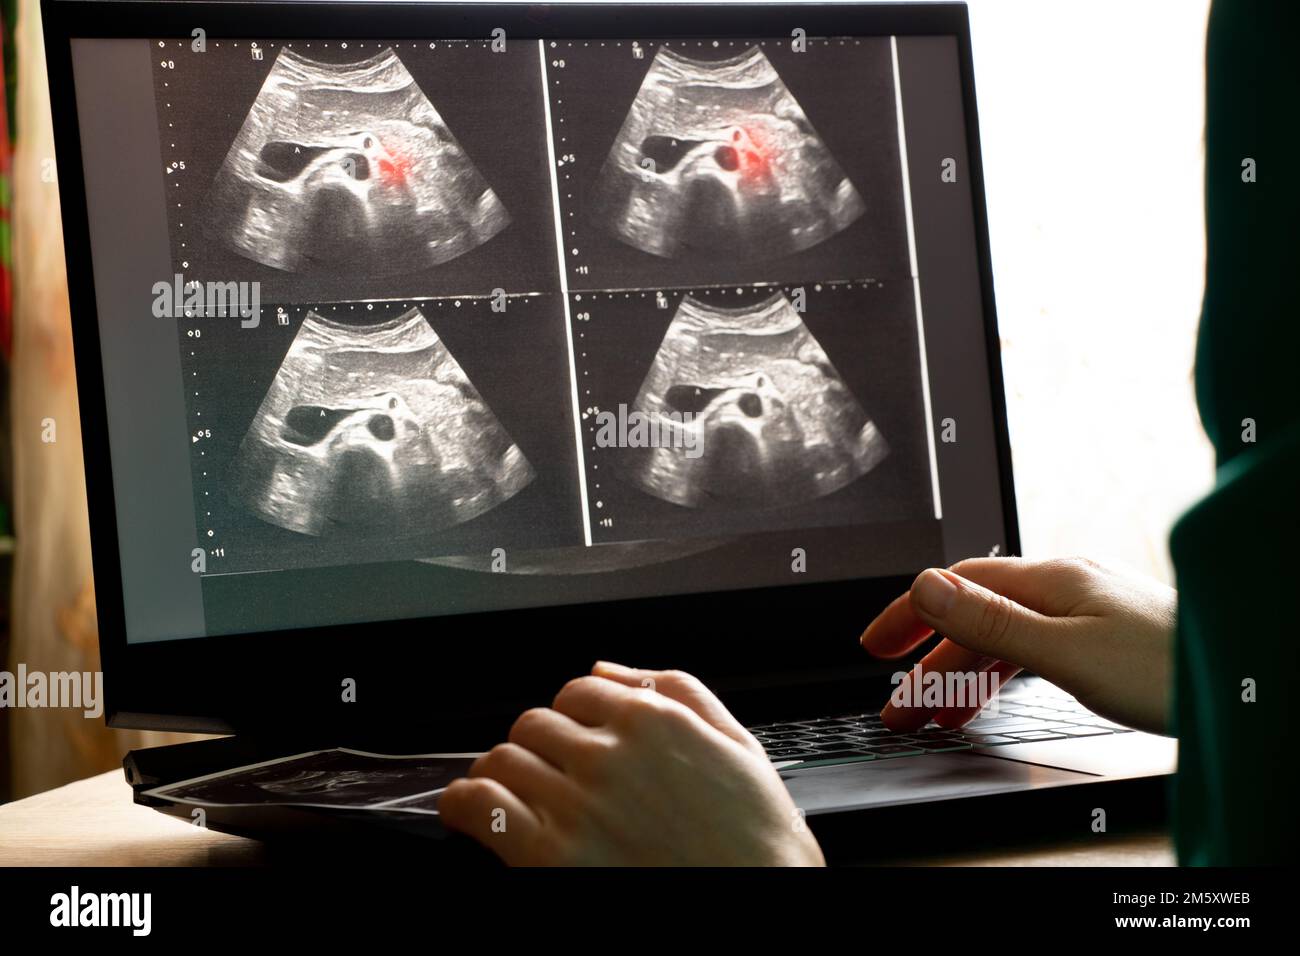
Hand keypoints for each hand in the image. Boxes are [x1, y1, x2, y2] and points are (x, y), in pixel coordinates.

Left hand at [438, 662, 823, 865]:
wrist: (764, 901)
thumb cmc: (758, 841)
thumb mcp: (738, 743)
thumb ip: (675, 690)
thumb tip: (610, 670)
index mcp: (651, 720)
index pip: (577, 689)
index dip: (573, 713)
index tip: (573, 734)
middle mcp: (608, 755)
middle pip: (535, 723)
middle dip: (539, 743)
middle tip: (546, 768)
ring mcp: (576, 805)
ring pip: (503, 760)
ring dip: (500, 771)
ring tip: (506, 789)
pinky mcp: (551, 857)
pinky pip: (481, 810)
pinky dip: (465, 805)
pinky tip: (469, 811)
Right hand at [860, 557, 1174, 734]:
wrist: (1242, 677)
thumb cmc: (1167, 667)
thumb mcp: (1064, 652)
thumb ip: (990, 623)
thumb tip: (926, 587)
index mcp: (1050, 579)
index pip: (957, 584)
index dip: (909, 614)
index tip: (874, 646)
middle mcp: (1065, 587)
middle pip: (976, 615)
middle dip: (928, 660)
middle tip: (895, 700)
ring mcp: (1085, 611)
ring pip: (1004, 638)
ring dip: (960, 676)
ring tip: (932, 717)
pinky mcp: (1103, 638)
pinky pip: (1032, 651)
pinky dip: (999, 677)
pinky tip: (992, 697)